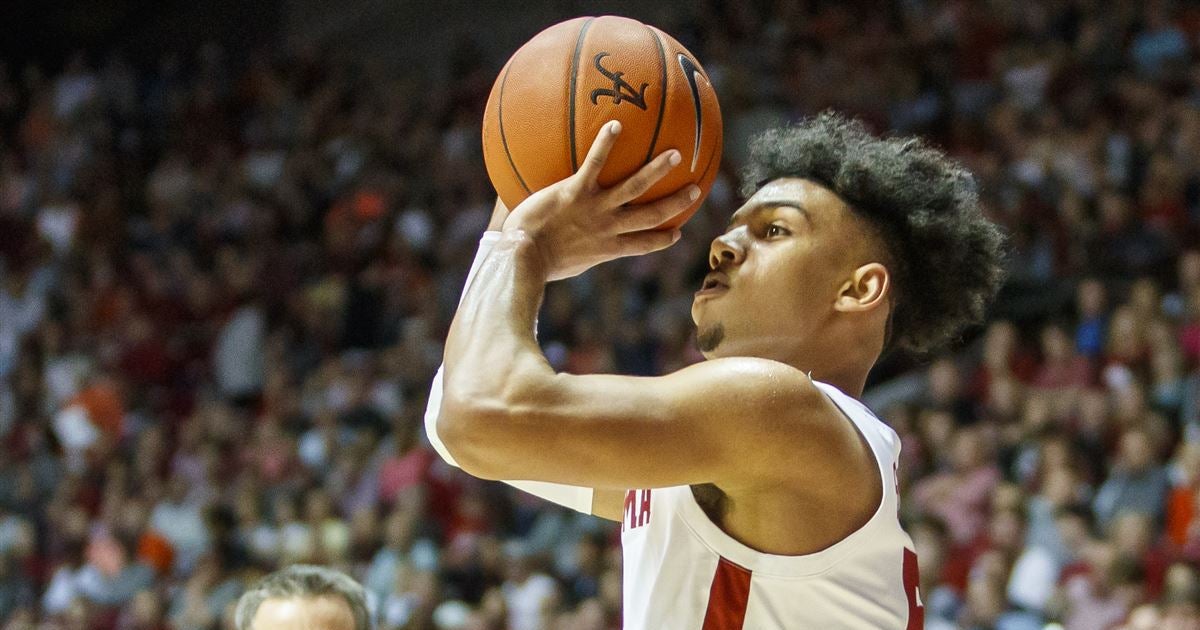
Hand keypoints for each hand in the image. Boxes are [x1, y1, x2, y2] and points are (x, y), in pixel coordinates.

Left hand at [502, 120, 699, 280]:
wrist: (522, 257)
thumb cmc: (533, 262)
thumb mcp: (561, 263)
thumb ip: (571, 250)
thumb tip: (562, 248)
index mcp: (607, 248)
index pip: (644, 244)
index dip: (663, 239)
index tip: (677, 232)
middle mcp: (608, 228)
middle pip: (652, 215)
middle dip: (676, 203)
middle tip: (695, 189)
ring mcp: (595, 209)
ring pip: (635, 187)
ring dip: (656, 170)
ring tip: (675, 154)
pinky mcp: (575, 191)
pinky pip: (595, 163)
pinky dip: (606, 143)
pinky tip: (615, 123)